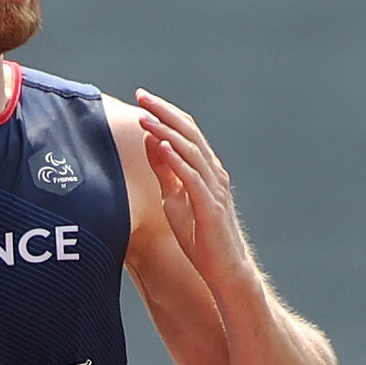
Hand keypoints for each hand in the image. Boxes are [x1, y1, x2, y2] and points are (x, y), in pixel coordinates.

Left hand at [136, 89, 253, 293]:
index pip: (186, 131)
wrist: (223, 268)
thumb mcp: (174, 197)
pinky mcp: (210, 206)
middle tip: (141, 96)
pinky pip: (192, 177)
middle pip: (189, 133)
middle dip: (164, 112)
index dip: (165, 113)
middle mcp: (213, 173)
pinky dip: (176, 159)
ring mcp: (214, 188)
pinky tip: (161, 146)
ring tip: (146, 116)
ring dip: (166, 131)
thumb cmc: (199, 235)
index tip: (142, 98)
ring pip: (191, 151)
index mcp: (205, 169)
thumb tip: (151, 139)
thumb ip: (164, 169)